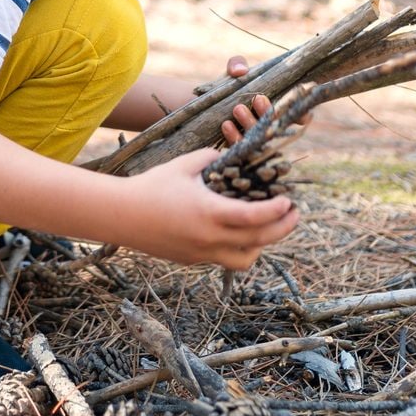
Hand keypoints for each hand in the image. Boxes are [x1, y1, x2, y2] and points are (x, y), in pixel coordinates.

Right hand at [122, 148, 299, 269]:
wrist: (121, 215)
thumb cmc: (152, 186)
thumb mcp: (184, 165)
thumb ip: (211, 157)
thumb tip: (230, 154)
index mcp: (210, 213)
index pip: (255, 218)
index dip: (278, 211)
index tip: (289, 201)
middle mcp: (210, 238)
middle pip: (259, 241)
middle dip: (282, 228)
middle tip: (294, 215)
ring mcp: (201, 253)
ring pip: (245, 260)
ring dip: (261, 245)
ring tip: (266, 228)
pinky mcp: (192, 260)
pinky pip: (224, 259)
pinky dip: (238, 249)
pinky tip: (237, 232)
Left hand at [216, 56, 313, 144]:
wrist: (204, 105)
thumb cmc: (229, 87)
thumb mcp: (232, 73)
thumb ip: (237, 63)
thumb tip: (241, 71)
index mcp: (277, 109)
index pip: (298, 116)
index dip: (301, 115)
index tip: (295, 106)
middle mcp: (269, 127)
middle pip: (276, 126)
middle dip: (269, 113)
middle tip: (258, 98)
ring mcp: (255, 141)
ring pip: (258, 139)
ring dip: (250, 123)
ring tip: (237, 109)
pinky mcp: (239, 151)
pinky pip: (240, 149)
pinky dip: (234, 137)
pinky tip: (226, 125)